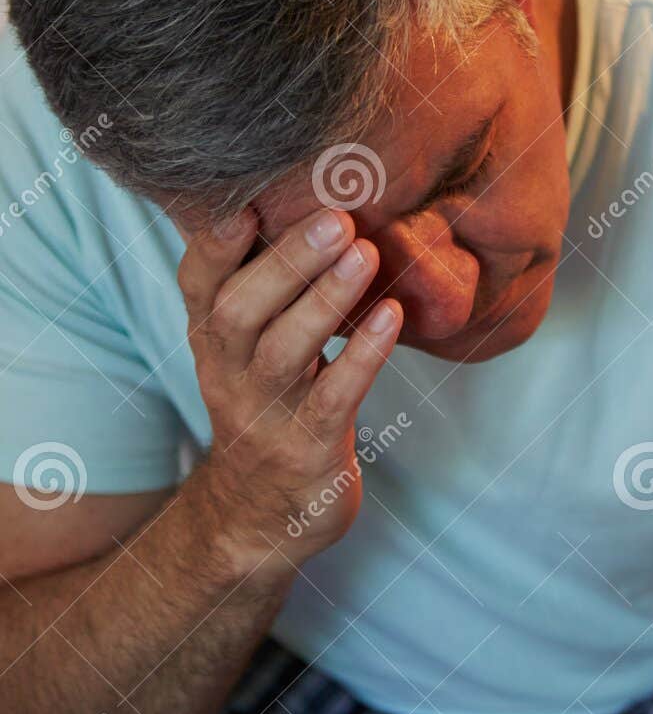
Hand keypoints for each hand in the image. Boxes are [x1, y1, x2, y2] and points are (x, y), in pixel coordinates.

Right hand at [176, 207, 401, 574]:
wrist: (262, 516)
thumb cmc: (271, 405)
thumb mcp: (252, 349)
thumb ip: (268, 287)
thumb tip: (310, 204)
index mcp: (212, 339)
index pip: (199, 283)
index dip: (216, 242)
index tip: (247, 197)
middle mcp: (227, 372)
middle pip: (240, 309)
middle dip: (286, 260)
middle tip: (336, 217)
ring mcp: (265, 414)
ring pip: (284, 352)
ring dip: (325, 300)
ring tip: (365, 253)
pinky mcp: (308, 449)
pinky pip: (334, 398)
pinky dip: (364, 355)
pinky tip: (392, 316)